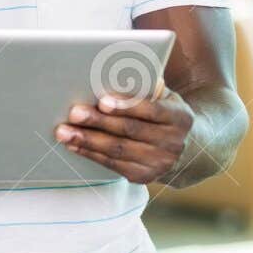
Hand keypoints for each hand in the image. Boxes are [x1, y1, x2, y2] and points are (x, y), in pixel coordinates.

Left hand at [56, 89, 193, 184]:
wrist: (187, 150)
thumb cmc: (165, 114)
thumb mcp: (165, 98)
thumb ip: (145, 89)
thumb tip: (112, 75)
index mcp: (179, 117)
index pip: (151, 110)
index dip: (126, 106)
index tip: (102, 100)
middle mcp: (172, 143)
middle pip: (130, 131)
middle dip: (99, 122)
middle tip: (74, 114)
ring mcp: (159, 163)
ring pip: (118, 150)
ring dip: (88, 141)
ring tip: (65, 132)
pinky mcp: (144, 177)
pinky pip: (113, 165)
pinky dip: (91, 154)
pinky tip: (75, 145)